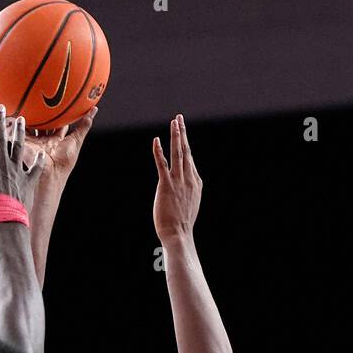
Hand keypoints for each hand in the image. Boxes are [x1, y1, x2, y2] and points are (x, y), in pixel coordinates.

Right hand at [0, 104, 45, 214]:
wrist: (5, 222)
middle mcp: (2, 164)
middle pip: (1, 138)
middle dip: (0, 121)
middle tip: (1, 107)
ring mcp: (17, 172)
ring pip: (19, 147)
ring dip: (20, 133)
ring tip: (22, 119)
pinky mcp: (28, 181)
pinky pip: (34, 168)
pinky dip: (37, 161)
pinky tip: (41, 152)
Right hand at [7, 106, 97, 185]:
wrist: (47, 174)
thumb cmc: (63, 161)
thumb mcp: (75, 141)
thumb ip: (83, 126)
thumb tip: (93, 110)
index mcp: (54, 140)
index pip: (55, 124)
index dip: (56, 113)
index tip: (55, 101)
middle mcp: (42, 141)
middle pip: (40, 123)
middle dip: (37, 113)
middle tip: (35, 98)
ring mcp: (32, 142)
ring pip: (26, 126)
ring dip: (22, 116)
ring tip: (18, 102)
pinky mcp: (22, 145)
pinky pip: (15, 132)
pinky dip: (10, 124)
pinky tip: (6, 113)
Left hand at [152, 114, 201, 240]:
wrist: (178, 234)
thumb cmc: (181, 223)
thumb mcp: (190, 203)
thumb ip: (188, 191)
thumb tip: (184, 186)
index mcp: (195, 182)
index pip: (189, 159)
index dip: (185, 144)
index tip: (181, 132)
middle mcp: (188, 178)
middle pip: (186, 150)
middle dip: (182, 133)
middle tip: (179, 118)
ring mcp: (178, 181)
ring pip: (178, 153)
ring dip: (176, 135)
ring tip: (174, 122)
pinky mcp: (166, 186)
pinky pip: (162, 165)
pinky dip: (159, 151)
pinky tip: (157, 140)